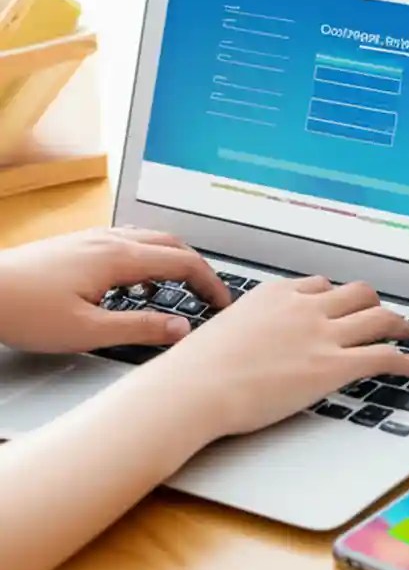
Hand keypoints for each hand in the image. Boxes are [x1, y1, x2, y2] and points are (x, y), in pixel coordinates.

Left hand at [0, 228, 231, 352]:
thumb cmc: (25, 311)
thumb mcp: (88, 331)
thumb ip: (141, 328)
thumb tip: (182, 329)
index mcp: (119, 258)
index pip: (183, 263)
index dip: (210, 283)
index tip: (222, 305)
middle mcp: (110, 241)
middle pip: (172, 244)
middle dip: (197, 268)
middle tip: (208, 295)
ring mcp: (93, 238)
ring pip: (150, 239)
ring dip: (172, 260)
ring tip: (177, 289)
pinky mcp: (78, 243)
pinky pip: (128, 242)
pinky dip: (147, 258)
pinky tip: (135, 282)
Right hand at [133, 276, 408, 439]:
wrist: (191, 390)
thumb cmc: (194, 371)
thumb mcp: (223, 333)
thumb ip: (246, 330)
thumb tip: (245, 345)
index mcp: (275, 294)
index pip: (319, 285)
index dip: (336, 299)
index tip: (343, 307)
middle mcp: (304, 307)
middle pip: (357, 293)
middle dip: (373, 305)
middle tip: (384, 317)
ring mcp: (322, 334)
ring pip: (379, 317)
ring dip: (400, 325)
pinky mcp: (334, 365)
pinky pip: (386, 355)